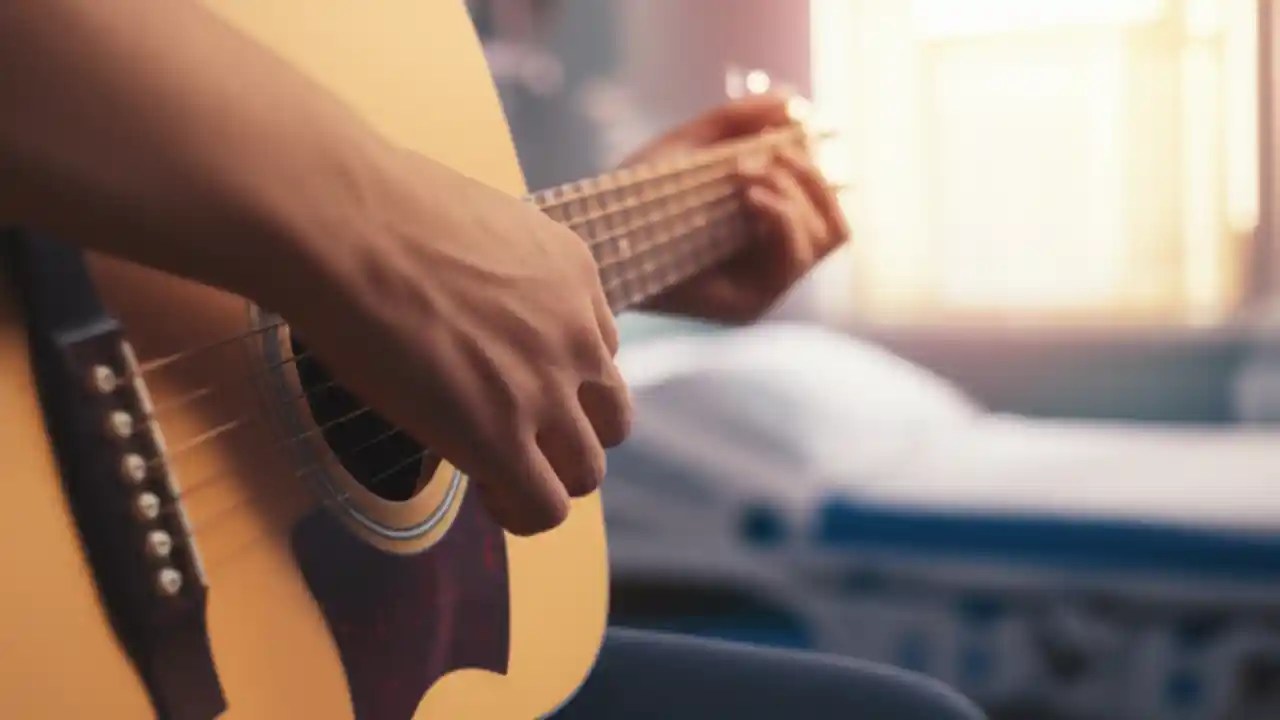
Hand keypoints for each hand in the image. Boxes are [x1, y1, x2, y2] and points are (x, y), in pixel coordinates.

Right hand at [280, 147, 630, 535]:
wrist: (346, 225)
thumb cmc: (376, 206)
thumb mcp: (472, 223)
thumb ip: (493, 268)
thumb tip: (456, 286)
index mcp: (573, 273)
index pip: (598, 349)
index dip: (559, 377)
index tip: (513, 384)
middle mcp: (577, 333)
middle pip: (612, 417)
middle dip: (570, 434)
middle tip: (516, 437)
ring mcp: (545, 389)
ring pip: (588, 470)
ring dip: (549, 479)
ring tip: (497, 475)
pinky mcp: (500, 437)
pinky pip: (545, 506)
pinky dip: (520, 512)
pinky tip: (483, 492)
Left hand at [624, 94, 848, 323]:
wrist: (597, 235)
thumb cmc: (637, 196)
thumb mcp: (690, 146)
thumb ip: (737, 120)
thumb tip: (793, 102)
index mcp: (766, 232)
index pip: (824, 207)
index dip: (815, 168)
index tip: (783, 134)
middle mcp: (770, 264)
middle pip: (835, 225)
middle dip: (809, 178)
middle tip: (766, 156)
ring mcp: (763, 287)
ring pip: (824, 239)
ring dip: (795, 195)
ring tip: (748, 175)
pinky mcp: (748, 305)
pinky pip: (793, 259)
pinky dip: (781, 217)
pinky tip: (750, 196)